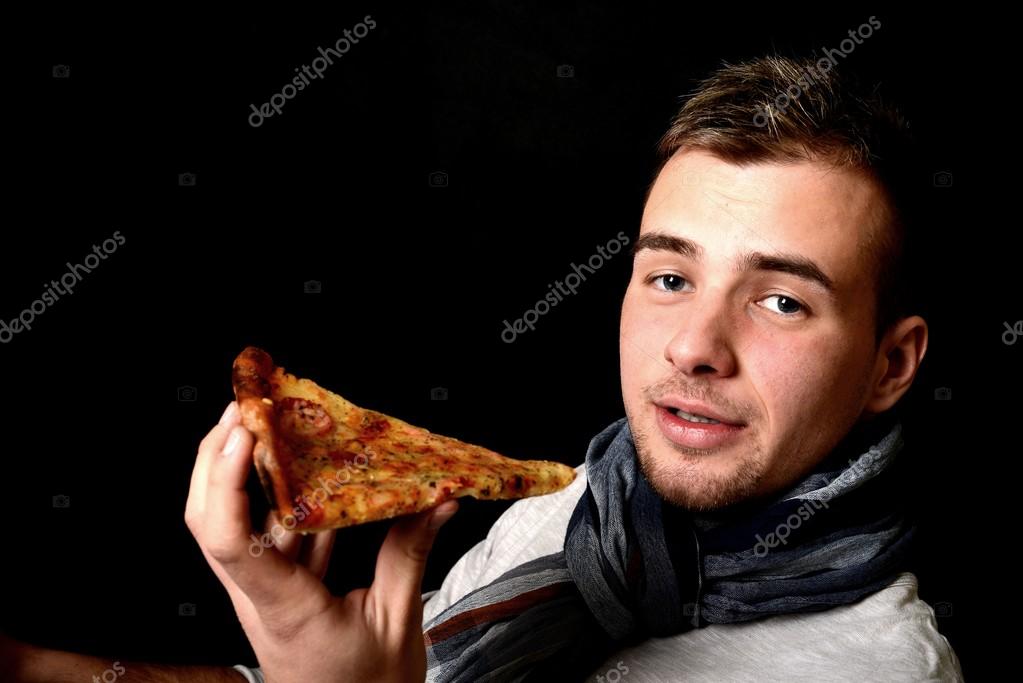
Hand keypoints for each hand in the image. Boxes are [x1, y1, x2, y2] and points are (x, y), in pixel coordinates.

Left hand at [185, 402, 456, 682]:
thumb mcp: (397, 622)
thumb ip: (411, 554)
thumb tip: (439, 497)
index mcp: (285, 610)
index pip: (231, 542)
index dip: (227, 481)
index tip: (248, 429)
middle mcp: (259, 598)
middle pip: (207, 522)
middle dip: (216, 457)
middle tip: (247, 405)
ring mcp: (263, 594)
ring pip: (234, 524)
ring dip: (245, 472)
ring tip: (275, 424)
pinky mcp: (279, 591)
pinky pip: (271, 536)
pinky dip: (283, 500)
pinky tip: (310, 473)